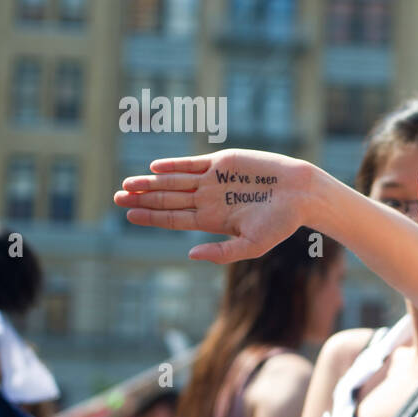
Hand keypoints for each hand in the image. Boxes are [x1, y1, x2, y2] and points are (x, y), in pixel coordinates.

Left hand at [113, 150, 311, 262]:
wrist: (301, 194)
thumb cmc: (281, 223)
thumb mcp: (252, 246)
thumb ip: (221, 252)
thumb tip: (190, 254)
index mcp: (212, 220)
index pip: (173, 218)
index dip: (150, 216)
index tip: (128, 214)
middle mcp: (209, 199)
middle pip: (168, 199)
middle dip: (142, 198)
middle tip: (116, 196)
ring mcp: (214, 180)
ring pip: (174, 180)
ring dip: (151, 182)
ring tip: (127, 183)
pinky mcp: (223, 162)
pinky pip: (192, 163)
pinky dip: (173, 165)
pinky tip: (155, 167)